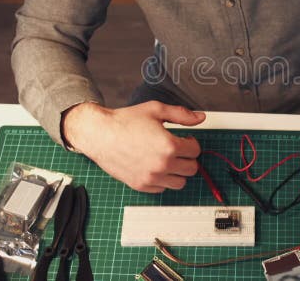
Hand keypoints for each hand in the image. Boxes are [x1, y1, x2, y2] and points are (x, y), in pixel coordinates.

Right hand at [62, 101, 204, 192]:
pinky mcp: (141, 185)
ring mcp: (152, 177)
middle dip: (187, 157)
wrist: (100, 134)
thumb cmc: (125, 121)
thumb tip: (200, 118)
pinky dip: (163, 179)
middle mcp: (162, 165)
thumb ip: (181, 115)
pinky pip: (163, 188)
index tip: (184, 139)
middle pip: (192, 168)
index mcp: (169, 146)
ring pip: (180, 183)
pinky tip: (155, 166)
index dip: (191, 142)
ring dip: (178, 171)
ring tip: (167, 159)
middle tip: (177, 149)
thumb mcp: (156, 110)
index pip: (196, 151)